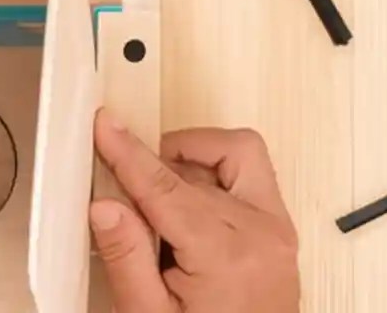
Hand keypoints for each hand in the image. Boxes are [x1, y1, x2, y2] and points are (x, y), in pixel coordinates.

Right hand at [90, 110, 299, 311]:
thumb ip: (127, 259)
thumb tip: (106, 206)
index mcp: (226, 257)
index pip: (166, 186)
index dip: (129, 153)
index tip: (106, 126)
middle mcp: (261, 234)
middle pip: (191, 171)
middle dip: (148, 173)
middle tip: (120, 199)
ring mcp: (277, 229)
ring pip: (232, 155)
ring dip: (189, 161)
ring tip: (158, 199)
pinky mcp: (281, 230)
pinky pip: (250, 172)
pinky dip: (215, 171)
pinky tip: (189, 203)